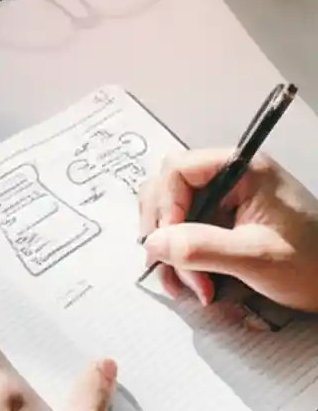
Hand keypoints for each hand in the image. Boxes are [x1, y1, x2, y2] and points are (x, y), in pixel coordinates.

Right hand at [139, 148, 317, 310]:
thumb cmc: (312, 265)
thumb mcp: (256, 258)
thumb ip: (203, 247)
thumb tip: (154, 244)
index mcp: (243, 170)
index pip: (179, 170)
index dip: (165, 204)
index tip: (169, 241)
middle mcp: (229, 178)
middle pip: (167, 191)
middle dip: (165, 233)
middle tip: (172, 267)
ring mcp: (224, 200)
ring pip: (171, 214)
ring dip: (170, 251)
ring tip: (188, 285)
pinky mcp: (221, 222)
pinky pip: (184, 232)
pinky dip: (180, 258)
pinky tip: (193, 283)